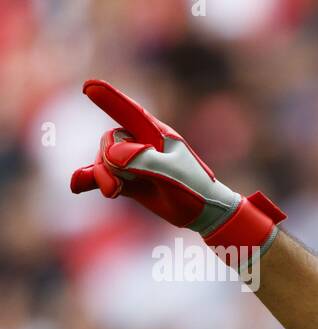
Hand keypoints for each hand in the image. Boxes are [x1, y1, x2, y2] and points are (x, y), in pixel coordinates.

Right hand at [70, 79, 284, 261]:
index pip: (129, 112)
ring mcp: (132, 161)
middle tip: (117, 186)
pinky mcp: (126, 179)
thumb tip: (111, 156)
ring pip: (103, 160)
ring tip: (114, 192)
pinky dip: (88, 179)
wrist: (202, 214)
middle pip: (109, 141)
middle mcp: (141, 143)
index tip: (89, 87)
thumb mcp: (173, 174)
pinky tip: (77, 186)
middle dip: (107, 162)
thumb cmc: (195, 189)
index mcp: (156, 133)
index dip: (110, 99)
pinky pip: (100, 174)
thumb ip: (143, 161)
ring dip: (102, 176)